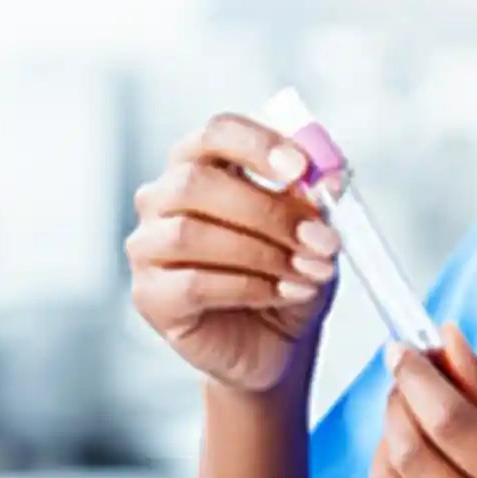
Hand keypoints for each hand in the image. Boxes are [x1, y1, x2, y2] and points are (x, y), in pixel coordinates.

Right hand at [126, 113, 342, 391]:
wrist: (276, 344)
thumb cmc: (287, 274)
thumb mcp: (313, 232)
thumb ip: (315, 200)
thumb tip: (329, 178)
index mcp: (201, 165)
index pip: (215, 133)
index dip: (257, 144)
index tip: (301, 168)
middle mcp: (162, 198)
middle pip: (195, 182)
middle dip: (267, 210)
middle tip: (320, 239)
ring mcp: (147, 246)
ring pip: (190, 233)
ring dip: (261, 253)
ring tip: (307, 273)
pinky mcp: (149, 296)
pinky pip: (192, 283)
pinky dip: (247, 287)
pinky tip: (281, 294)